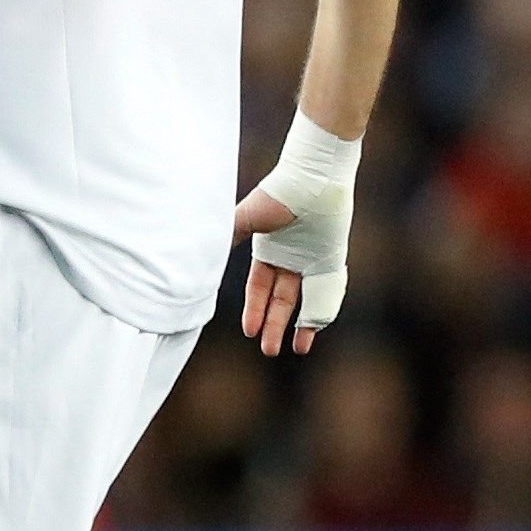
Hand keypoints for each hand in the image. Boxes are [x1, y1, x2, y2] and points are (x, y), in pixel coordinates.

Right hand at [233, 185, 334, 356]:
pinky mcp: (332, 258)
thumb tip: (198, 256)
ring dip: (301, 326)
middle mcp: (291, 259)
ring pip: (305, 300)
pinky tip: (315, 329)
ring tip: (297, 350)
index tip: (249, 332)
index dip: (254, 310)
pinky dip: (321, 310)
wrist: (311, 178)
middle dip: (274, 326)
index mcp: (269, 250)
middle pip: (282, 300)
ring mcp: (313, 260)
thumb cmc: (276, 195)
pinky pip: (327, 291)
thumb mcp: (244, 218)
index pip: (259, 288)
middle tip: (269, 352)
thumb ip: (226, 237)